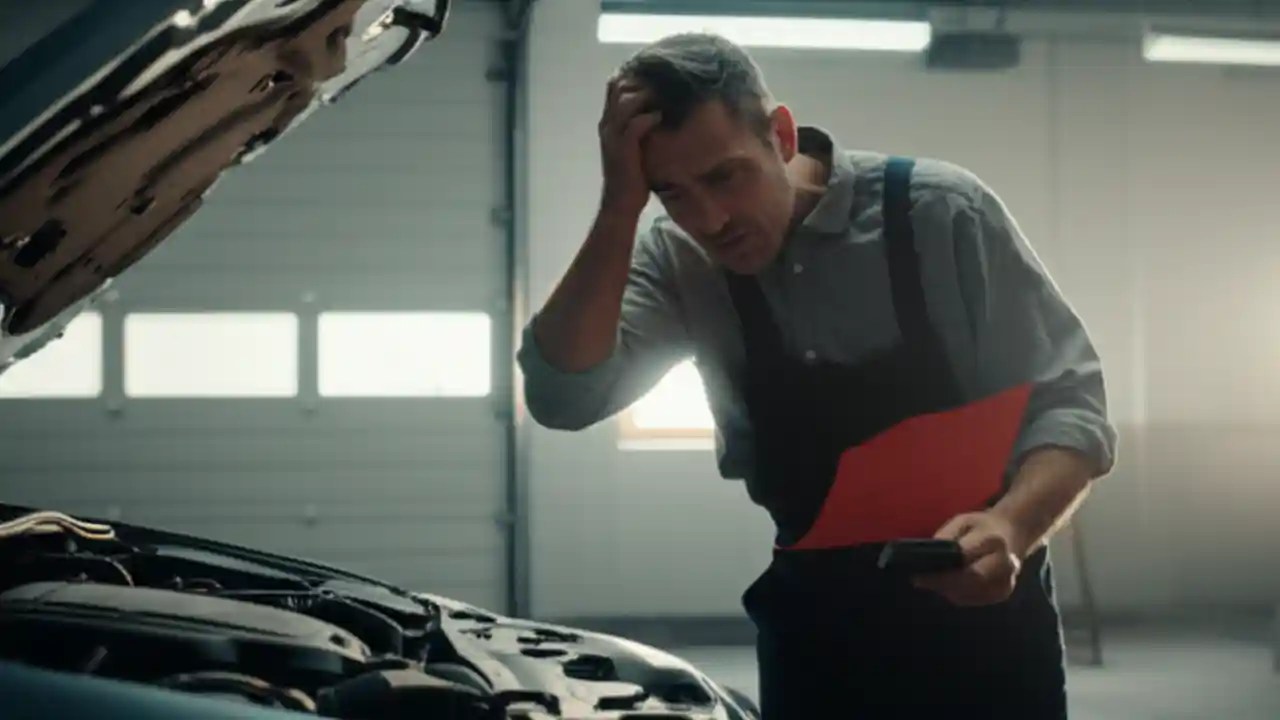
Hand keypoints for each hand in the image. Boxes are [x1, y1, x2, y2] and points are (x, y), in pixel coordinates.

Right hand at [597, 75, 661, 217]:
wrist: (620, 204)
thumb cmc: (631, 178)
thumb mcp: (632, 148)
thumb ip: (638, 130)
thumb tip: (656, 114)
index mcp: (608, 124)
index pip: (614, 88)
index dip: (631, 76)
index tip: (652, 73)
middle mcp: (607, 126)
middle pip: (618, 88)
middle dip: (640, 80)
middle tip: (661, 80)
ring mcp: (613, 136)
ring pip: (625, 101)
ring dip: (646, 95)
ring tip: (663, 96)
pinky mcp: (623, 148)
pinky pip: (635, 124)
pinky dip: (649, 117)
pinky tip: (660, 117)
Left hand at [911, 512, 1028, 606]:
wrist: (1012, 534)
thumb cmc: (982, 526)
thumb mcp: (961, 522)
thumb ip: (946, 537)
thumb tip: (929, 556)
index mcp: (993, 541)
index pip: (964, 561)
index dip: (941, 571)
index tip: (918, 574)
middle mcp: (1005, 564)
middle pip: (969, 582)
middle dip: (941, 583)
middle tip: (920, 581)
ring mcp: (1006, 582)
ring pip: (969, 594)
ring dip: (947, 590)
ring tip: (931, 581)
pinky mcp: (1003, 594)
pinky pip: (974, 599)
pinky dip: (957, 594)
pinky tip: (948, 586)